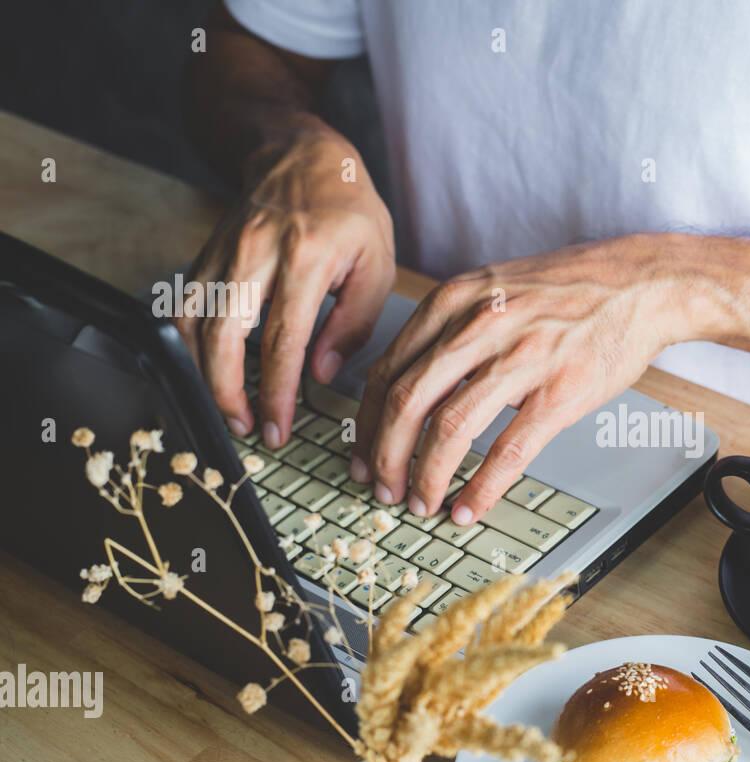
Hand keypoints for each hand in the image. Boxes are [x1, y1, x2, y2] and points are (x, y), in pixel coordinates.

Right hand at [177, 128, 394, 445]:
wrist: (302, 157)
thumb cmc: (348, 212)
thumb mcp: (377, 263)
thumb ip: (354, 323)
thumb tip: (321, 374)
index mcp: (307, 257)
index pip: (284, 339)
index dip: (277, 392)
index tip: (278, 428)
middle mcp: (256, 253)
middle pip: (222, 336)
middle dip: (228, 393)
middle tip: (246, 428)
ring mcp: (223, 252)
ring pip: (192, 323)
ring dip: (203, 374)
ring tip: (229, 408)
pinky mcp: (205, 255)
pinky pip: (184, 307)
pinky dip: (190, 345)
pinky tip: (210, 370)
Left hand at [352, 234, 698, 523]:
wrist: (638, 284)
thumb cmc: (568, 291)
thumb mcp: (493, 290)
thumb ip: (450, 329)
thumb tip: (408, 386)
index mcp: (455, 301)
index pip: (389, 370)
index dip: (368, 424)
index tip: (364, 455)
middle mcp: (480, 326)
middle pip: (407, 403)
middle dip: (386, 457)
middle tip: (383, 489)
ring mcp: (521, 359)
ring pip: (450, 429)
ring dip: (427, 476)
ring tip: (423, 502)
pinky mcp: (559, 392)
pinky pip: (508, 451)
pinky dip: (482, 488)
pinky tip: (470, 506)